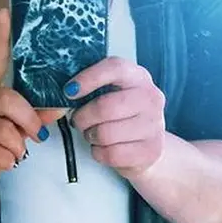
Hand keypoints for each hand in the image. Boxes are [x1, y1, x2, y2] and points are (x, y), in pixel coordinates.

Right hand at [0, 8, 64, 202]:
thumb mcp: (16, 129)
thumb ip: (36, 115)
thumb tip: (63, 105)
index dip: (1, 36)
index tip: (5, 12)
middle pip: (7, 99)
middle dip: (29, 120)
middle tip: (38, 136)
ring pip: (4, 129)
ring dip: (18, 147)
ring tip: (16, 153)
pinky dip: (8, 161)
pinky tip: (4, 163)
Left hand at [65, 57, 165, 180]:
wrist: (149, 142)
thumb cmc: (123, 113)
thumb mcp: (114, 91)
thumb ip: (94, 86)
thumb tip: (67, 91)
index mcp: (138, 76)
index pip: (115, 68)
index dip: (89, 78)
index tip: (69, 91)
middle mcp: (150, 97)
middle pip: (105, 107)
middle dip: (83, 117)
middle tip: (78, 120)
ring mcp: (154, 124)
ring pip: (106, 134)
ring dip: (90, 136)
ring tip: (92, 133)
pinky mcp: (151, 150)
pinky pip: (111, 154)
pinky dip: (98, 152)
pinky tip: (102, 147)